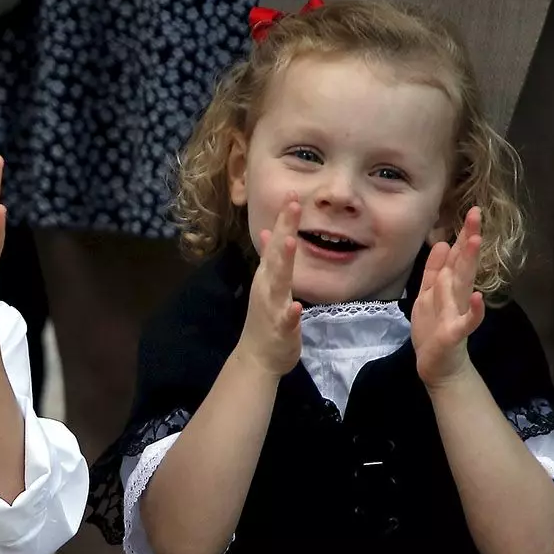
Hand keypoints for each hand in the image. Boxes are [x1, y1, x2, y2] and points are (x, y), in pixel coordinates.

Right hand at [235, 194, 303, 377]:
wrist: (256, 357)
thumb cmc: (266, 320)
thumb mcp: (269, 283)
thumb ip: (271, 259)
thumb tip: (272, 232)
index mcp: (267, 276)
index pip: (277, 243)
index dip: (284, 220)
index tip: (293, 196)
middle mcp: (267, 287)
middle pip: (276, 255)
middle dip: (284, 230)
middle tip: (293, 204)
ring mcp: (272, 307)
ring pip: (278, 283)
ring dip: (282, 263)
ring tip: (288, 242)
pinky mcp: (280, 329)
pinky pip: (285, 320)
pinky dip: (290, 314)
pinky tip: (297, 307)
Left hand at [411, 207, 485, 387]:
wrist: (438, 366)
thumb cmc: (435, 329)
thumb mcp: (428, 296)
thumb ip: (435, 271)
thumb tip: (444, 243)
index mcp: (449, 288)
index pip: (457, 258)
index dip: (463, 235)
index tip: (472, 211)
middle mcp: (457, 297)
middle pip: (463, 265)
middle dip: (469, 241)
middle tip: (476, 215)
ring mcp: (458, 314)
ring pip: (461, 286)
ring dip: (467, 265)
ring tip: (473, 242)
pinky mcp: (455, 334)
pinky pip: (466, 321)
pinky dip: (473, 310)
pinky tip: (478, 297)